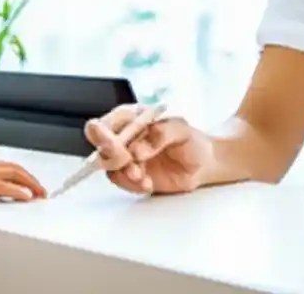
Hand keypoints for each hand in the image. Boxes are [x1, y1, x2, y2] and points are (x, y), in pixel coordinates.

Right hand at [0, 157, 46, 201]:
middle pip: (17, 168)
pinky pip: (6, 186)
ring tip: (39, 195)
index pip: (9, 164)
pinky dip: (19, 190)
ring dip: (31, 184)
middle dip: (32, 179)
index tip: (31, 183)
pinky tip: (26, 197)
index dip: (23, 173)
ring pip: (16, 175)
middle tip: (42, 191)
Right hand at [84, 104, 215, 194]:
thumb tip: (137, 149)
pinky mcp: (132, 176)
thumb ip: (160, 133)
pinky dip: (132, 185)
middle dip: (110, 156)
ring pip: (110, 166)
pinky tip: (148, 184)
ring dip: (124, 173)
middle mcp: (125, 137)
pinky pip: (122, 181)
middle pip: (100, 144)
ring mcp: (127, 157)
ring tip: (142, 177)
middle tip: (129, 163)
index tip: (112, 144)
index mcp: (132, 118)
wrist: (203, 164)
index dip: (102, 133)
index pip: (106, 122)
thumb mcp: (181, 130)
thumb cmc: (192, 141)